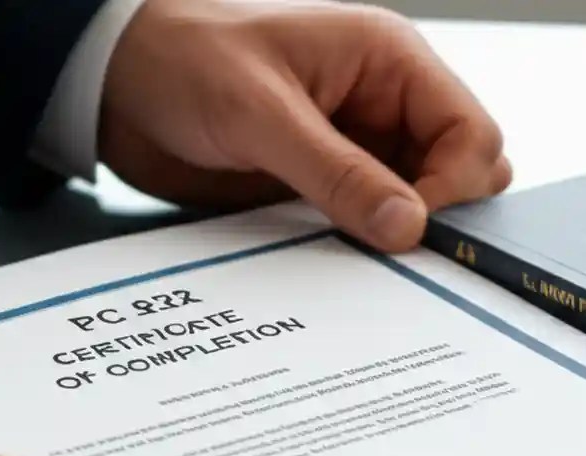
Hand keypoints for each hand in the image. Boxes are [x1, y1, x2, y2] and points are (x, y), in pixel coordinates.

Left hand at [99, 0, 511, 252]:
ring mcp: (355, 148)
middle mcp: (384, 105)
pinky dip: (360, 249)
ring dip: (395, 239)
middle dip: (438, 216)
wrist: (114, 83)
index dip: (453, 188)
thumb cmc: (184, 60)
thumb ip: (337, 172)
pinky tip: (337, 266)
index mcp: (389, 61)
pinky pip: (364, 225)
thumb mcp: (261, 114)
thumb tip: (410, 227)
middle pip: (459, 174)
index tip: (408, 230)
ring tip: (360, 264)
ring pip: (415, 207)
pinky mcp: (322, 185)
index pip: (470, 133)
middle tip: (391, 253)